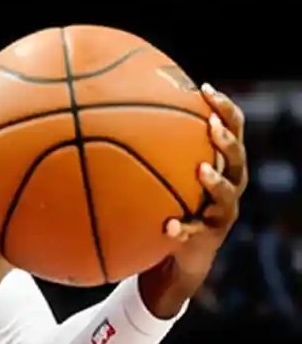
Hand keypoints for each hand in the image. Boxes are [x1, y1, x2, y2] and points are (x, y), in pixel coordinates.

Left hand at [138, 84, 248, 317]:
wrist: (177, 254)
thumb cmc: (167, 204)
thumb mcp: (160, 175)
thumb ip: (146, 150)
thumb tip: (104, 113)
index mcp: (220, 164)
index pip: (231, 129)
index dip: (223, 109)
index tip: (204, 89)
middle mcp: (228, 185)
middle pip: (238, 158)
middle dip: (227, 141)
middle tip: (211, 127)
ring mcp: (221, 213)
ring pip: (226, 194)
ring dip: (215, 182)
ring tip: (202, 170)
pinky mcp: (208, 239)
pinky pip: (195, 233)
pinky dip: (182, 229)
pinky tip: (168, 227)